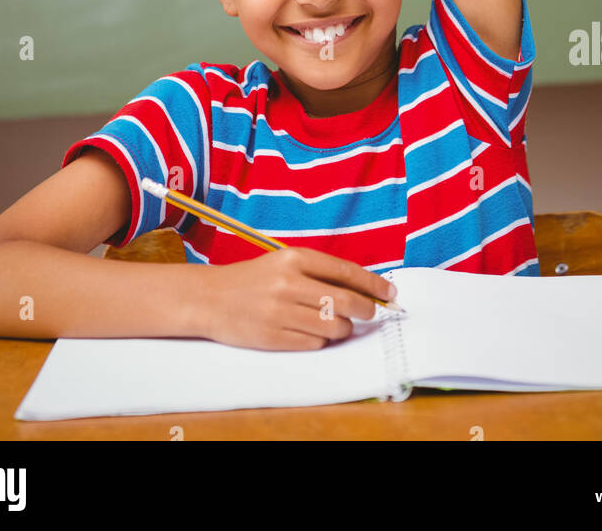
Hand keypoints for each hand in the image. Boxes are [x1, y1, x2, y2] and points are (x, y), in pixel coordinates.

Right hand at [194, 245, 395, 350]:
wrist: (211, 298)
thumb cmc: (254, 279)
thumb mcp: (285, 263)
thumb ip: (319, 273)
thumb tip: (363, 289)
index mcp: (294, 258)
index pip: (346, 272)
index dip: (373, 284)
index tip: (390, 292)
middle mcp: (289, 283)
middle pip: (345, 301)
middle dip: (366, 309)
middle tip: (370, 313)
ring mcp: (280, 312)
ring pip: (333, 326)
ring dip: (343, 329)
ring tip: (336, 324)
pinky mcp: (273, 337)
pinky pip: (314, 344)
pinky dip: (321, 341)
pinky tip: (313, 333)